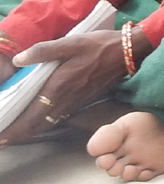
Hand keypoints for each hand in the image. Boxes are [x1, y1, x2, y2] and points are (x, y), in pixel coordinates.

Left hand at [0, 27, 143, 145]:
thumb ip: (43, 51)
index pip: (32, 115)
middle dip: (18, 135)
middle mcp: (66, 99)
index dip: (15, 129)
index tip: (1, 138)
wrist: (130, 52)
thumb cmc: (100, 45)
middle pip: (38, 125)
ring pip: (48, 123)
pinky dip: (44, 124)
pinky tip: (38, 122)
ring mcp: (76, 102)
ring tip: (14, 135)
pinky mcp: (83, 100)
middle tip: (2, 142)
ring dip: (30, 131)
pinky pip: (58, 118)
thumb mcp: (72, 42)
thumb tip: (17, 60)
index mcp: (59, 86)